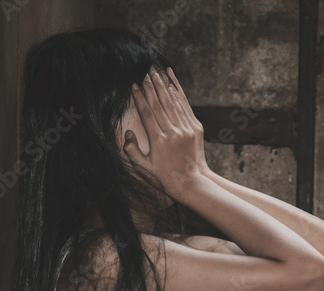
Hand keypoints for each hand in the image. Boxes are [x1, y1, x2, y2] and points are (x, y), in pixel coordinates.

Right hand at [122, 68, 208, 199]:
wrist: (191, 182)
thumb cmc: (164, 176)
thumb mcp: (144, 167)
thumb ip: (132, 150)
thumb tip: (127, 133)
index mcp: (159, 141)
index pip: (147, 113)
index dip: (139, 98)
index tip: (133, 85)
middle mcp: (173, 133)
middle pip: (160, 105)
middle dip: (151, 87)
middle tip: (145, 73)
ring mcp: (186, 130)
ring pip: (173, 103)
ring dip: (164, 87)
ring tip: (157, 74)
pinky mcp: (196, 129)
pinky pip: (185, 108)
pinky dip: (179, 96)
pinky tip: (173, 85)